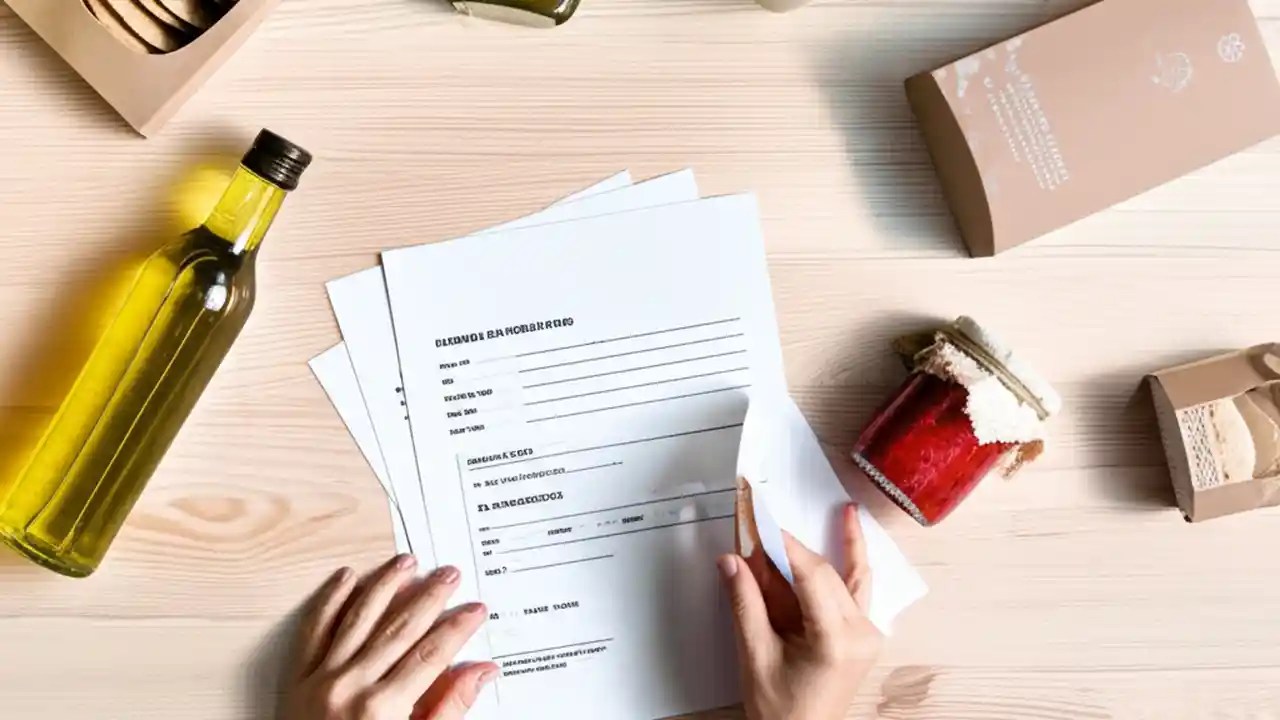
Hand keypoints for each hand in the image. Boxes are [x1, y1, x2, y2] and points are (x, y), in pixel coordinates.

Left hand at [282, 555, 498, 719]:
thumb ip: (448, 710)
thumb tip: (480, 672)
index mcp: (384, 710)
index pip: (432, 654)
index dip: (458, 628)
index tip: (475, 609)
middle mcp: (350, 687)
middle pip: (400, 628)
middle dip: (429, 597)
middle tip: (449, 574)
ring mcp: (320, 680)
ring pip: (358, 617)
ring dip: (385, 585)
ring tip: (406, 562)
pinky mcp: (295, 681)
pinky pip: (314, 629)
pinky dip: (330, 600)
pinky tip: (346, 578)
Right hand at [718, 504, 881, 719]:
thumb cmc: (782, 712)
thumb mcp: (756, 657)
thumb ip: (745, 604)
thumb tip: (731, 562)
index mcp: (836, 641)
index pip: (811, 575)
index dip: (785, 545)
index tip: (762, 523)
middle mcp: (860, 635)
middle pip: (828, 573)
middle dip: (795, 548)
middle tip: (767, 525)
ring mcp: (867, 636)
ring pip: (854, 577)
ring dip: (848, 544)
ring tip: (846, 510)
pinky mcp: (863, 637)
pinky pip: (858, 592)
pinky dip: (851, 566)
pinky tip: (851, 542)